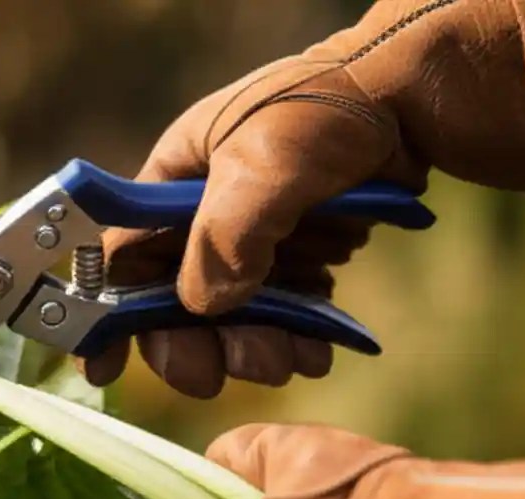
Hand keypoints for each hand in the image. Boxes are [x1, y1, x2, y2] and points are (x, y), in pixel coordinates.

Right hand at [81, 0, 524, 397]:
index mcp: (174, 180)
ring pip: (233, 319)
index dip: (108, 315)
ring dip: (252, 349)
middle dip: (193, 344)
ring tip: (285, 360)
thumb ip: (224, 237)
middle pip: (173, 301)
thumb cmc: (329, 110)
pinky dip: (296, 341)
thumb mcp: (264, 163)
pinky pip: (285, 316)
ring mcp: (254, 238)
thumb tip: (203, 305)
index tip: (103, 368)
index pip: (121, 256)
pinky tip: (316, 352)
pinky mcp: (301, 255)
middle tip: (215, 375)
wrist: (421, 97)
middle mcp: (204, 214)